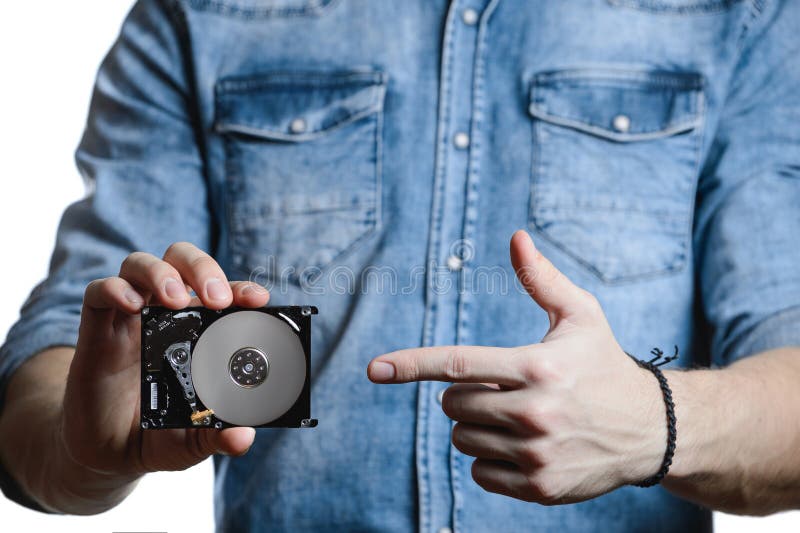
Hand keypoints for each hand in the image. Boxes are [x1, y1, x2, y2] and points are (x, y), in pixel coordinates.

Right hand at [62, 242, 268, 476]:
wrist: (107, 453)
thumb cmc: (157, 433)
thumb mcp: (193, 440)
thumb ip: (217, 436)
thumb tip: (243, 438)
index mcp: (199, 330)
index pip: (222, 293)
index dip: (241, 289)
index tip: (258, 300)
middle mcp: (166, 315)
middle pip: (182, 261)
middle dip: (202, 268)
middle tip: (217, 299)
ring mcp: (130, 318)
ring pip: (140, 265)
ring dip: (161, 273)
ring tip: (175, 300)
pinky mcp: (97, 330)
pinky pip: (99, 292)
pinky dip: (115, 289)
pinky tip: (133, 306)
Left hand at [367, 230, 665, 503]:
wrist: (651, 429)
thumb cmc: (605, 365)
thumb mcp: (581, 316)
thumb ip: (542, 279)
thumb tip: (515, 236)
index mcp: (538, 367)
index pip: (458, 364)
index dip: (412, 364)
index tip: (375, 368)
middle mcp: (535, 413)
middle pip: (453, 404)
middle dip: (466, 394)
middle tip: (503, 389)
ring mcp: (537, 454)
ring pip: (462, 439)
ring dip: (476, 426)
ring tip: (516, 416)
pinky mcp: (541, 487)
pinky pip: (480, 473)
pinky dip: (489, 459)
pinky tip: (522, 446)